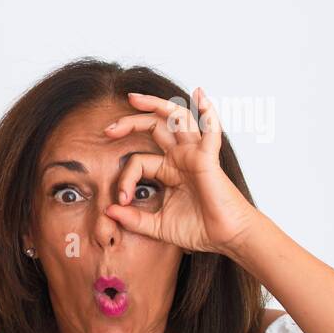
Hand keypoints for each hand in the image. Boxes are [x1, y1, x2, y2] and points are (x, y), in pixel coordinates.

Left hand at [102, 88, 260, 254]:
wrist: (226, 238)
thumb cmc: (198, 229)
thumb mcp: (157, 226)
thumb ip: (133, 219)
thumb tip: (107, 211)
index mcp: (167, 170)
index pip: (137, 162)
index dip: (123, 179)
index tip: (120, 201)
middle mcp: (180, 157)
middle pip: (154, 127)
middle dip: (129, 123)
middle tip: (107, 130)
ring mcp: (195, 154)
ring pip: (176, 119)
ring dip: (155, 105)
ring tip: (133, 98)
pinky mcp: (208, 158)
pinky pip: (210, 130)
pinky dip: (207, 111)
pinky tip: (200, 94)